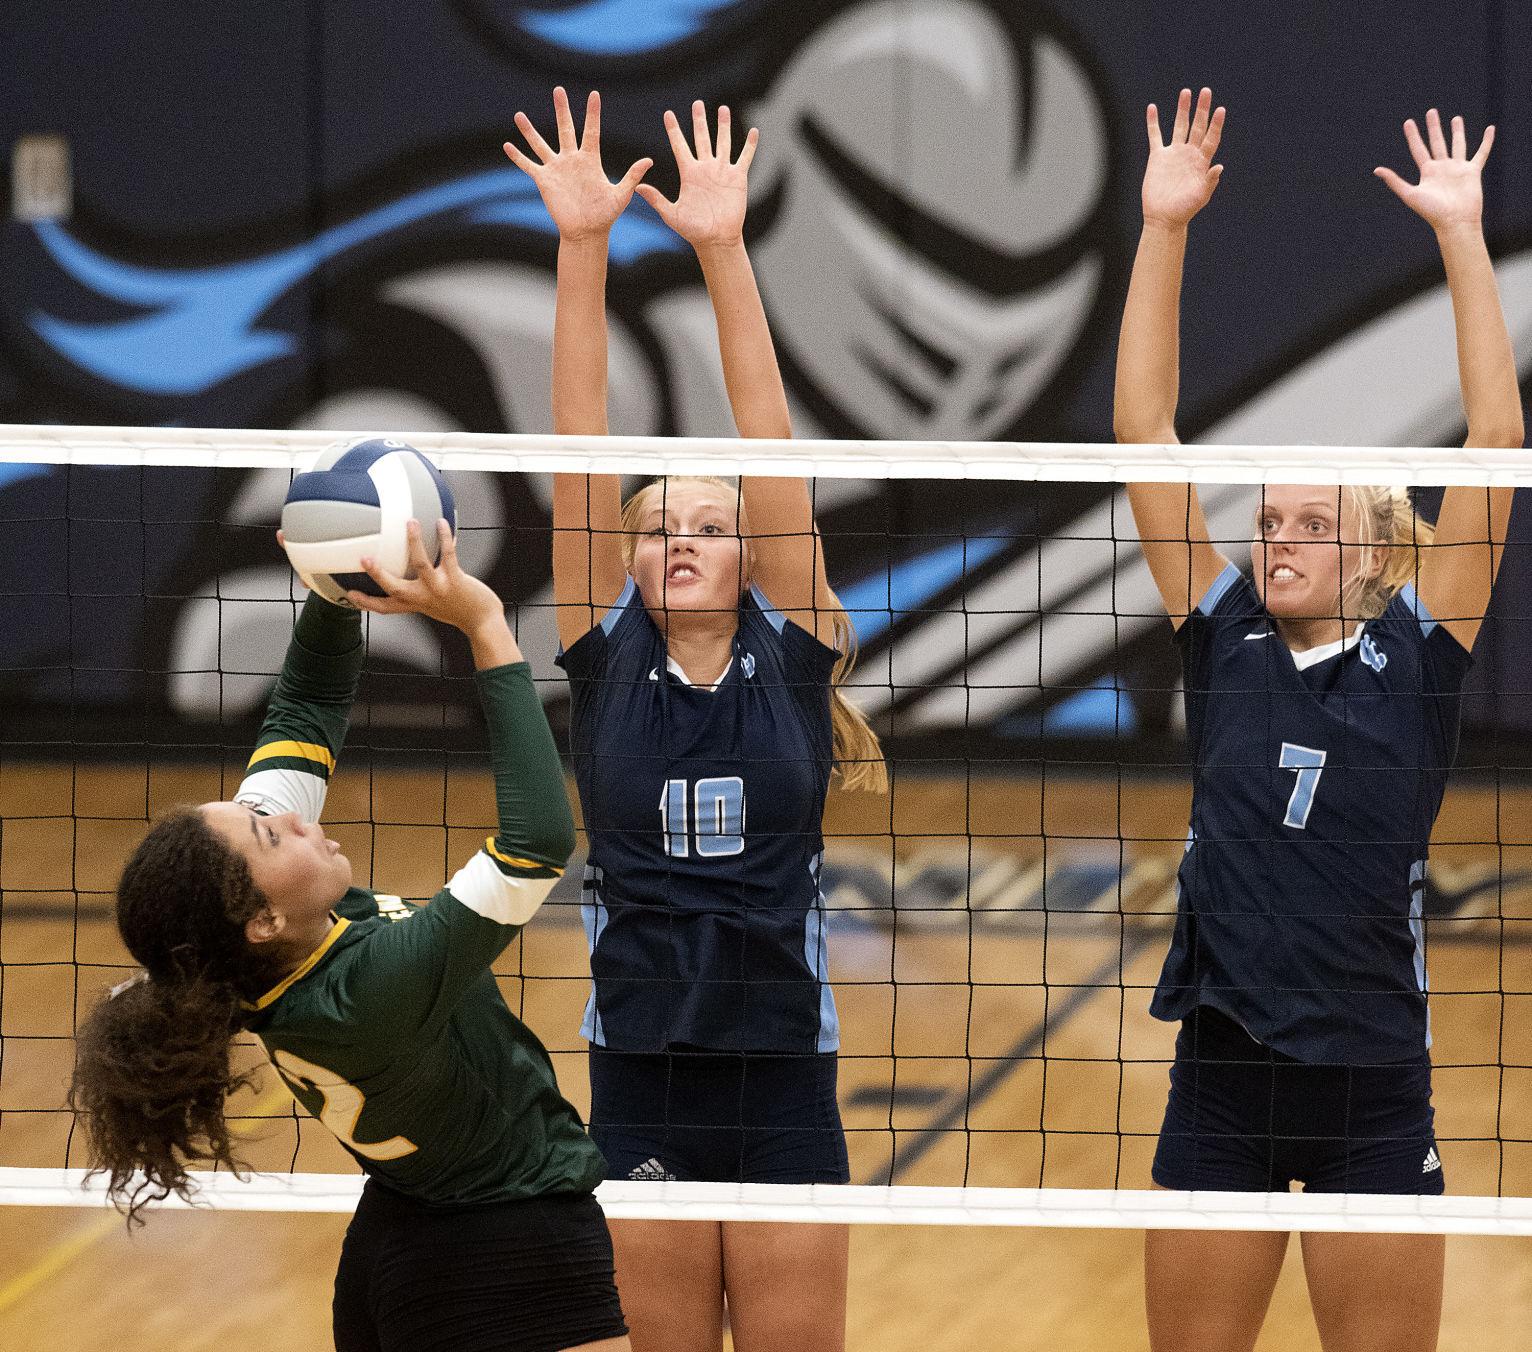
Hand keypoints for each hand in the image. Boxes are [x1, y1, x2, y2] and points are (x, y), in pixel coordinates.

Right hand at [348, 520, 504, 638]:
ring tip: (410, 523)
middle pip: (394, 587)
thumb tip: (419, 561)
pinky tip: (441, 523)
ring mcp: (438, 588)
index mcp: (414, 604)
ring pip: (420, 564)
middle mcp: (423, 598)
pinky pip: (447, 555)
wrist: (483, 622)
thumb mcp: (434, 604)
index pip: (385, 607)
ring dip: (414, 542)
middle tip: (363, 558)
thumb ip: (422, 589)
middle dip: (378, 574)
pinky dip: (444, 537)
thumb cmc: (460, 611)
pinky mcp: (455, 580)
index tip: (350, 594)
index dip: (366, 603)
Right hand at [503, 87, 652, 241]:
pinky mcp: (545, 181)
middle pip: (565, 129)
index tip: (594, 94)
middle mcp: (572, 160)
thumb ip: (632, 176)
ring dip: (530, 131)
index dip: (593, 113)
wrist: (587, 233)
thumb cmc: (605, 215)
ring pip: (541, 145)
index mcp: (590, 160)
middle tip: (558, 90)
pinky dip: (518, 157)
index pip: (591, 131)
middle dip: (562, 110)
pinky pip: (528, 166)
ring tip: (519, 115)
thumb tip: (649, 160)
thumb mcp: (621, 195)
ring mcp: (557, 169)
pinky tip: (507, 145)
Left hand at [636, 101, 757, 248]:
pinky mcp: (738, 178)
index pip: (679, 146)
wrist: (716, 239)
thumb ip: (656, 199)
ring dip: (723, 126)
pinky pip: (745, 157)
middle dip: (699, 121)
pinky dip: (750, 145)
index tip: (668, 114)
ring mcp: (722, 172)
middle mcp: (705, 168)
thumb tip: (638, 188)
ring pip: (723, 142)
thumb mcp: (671, 214)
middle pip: (701, 138)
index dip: (673, 130)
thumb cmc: (693, 230)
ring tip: (722, 109)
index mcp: (689, 173)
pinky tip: (754, 132)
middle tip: (697, 103)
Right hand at [1141, 87, 1224, 227]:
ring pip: (1179, 126)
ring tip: (1186, 92)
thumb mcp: (1200, 197)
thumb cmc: (1184, 210)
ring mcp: (1174, 153)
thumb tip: (1219, 167)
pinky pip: (1155, 136)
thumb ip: (1209, 182)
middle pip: (1197, 126)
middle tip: (1205, 91)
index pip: (1211, 138)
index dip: (1216, 124)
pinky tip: (1152, 108)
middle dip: (1201, 109)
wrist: (1164, 217)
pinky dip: (1153, 122)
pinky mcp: (1158, 157)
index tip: (1220, 110)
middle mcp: (1189, 153)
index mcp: (1202, 161)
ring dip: (1182, 109)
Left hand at [1375, 110, 1491, 233]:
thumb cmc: (1432, 211)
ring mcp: (1458, 168)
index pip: (1418, 149)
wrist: (1454, 221)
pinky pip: (1481, 153)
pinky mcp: (1473, 171)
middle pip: (1437, 142)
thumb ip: (1395, 181)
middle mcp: (1442, 168)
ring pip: (1457, 144)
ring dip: (1456, 131)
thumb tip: (1376, 170)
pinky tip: (1490, 129)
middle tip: (1431, 111)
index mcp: (1427, 172)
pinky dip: (1486, 141)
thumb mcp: (1410, 194)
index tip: (1408, 122)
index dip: (1413, 136)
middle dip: (1434, 127)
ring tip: (1456, 118)